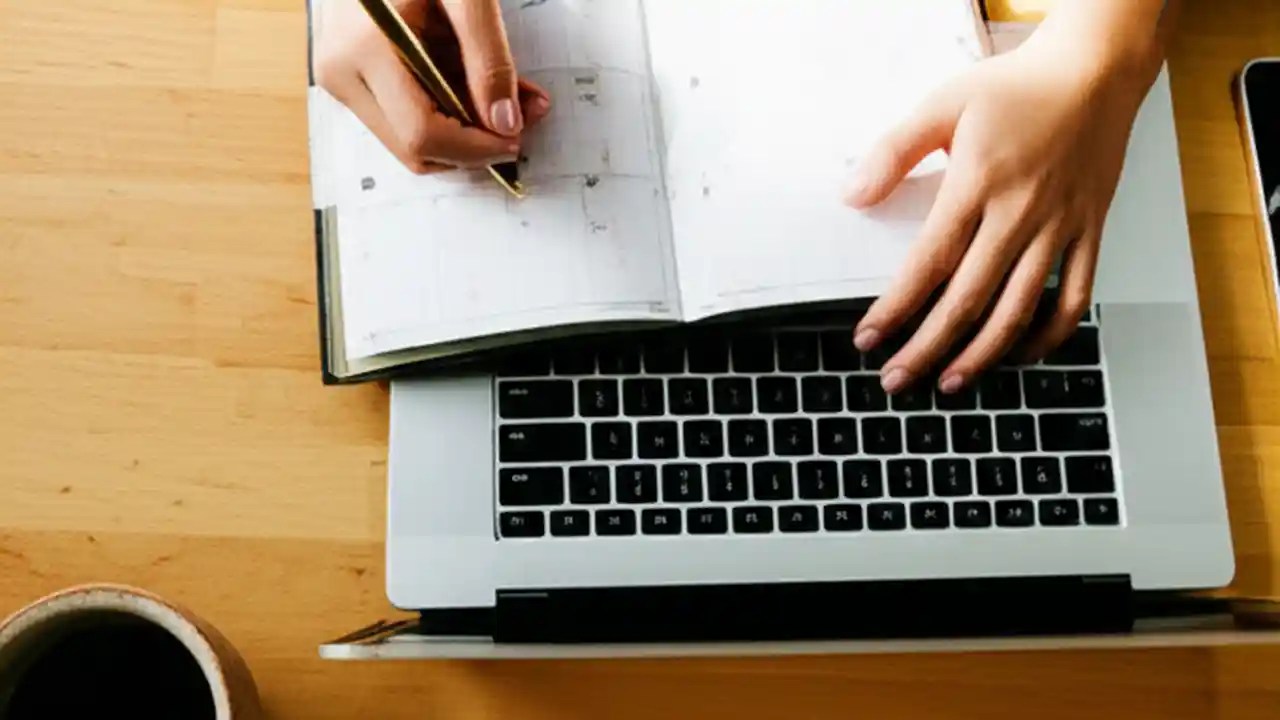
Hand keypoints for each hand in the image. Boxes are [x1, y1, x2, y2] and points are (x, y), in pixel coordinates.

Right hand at [315, 0, 550, 173]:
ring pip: (407, 143)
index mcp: (365, 49)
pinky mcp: (349, 81)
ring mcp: (340, 81)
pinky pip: (399, 121)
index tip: (514, 137)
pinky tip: (470, 91)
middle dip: (471, 147)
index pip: (421, 133)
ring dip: (460, 137)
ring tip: (499, 102)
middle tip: (516, 122)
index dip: (474, 148)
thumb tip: (505, 123)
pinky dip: (443, 118)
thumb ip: (489, 56)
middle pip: (414, 149)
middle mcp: (342, 74)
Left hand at [844, 33, 1145, 393]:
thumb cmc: (1017, 88)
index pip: (928, 263)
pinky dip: (1049, 334)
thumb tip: (852, 195)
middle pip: (968, 300)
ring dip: (982, 355)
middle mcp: (1020, 213)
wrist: (1095, 71)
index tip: (868, 339)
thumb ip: (893, 152)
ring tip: (950, 382)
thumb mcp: (942, 105)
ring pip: (1020, 309)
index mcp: (979, 183)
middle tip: (896, 379)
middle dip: (927, 348)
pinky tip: (1021, 354)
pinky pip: (1074, 297)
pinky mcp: (1089, 231)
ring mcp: (1059, 226)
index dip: (896, 309)